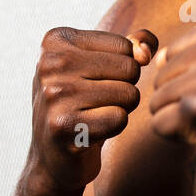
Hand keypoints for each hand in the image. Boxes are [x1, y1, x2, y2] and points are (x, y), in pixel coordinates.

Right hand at [31, 26, 157, 190]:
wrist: (53, 154)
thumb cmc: (84, 102)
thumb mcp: (103, 64)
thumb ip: (134, 44)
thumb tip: (146, 52)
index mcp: (56, 40)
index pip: (124, 46)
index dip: (122, 68)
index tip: (93, 81)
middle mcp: (50, 64)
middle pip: (129, 68)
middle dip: (125, 88)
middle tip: (97, 102)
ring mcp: (53, 95)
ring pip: (128, 94)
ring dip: (121, 109)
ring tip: (94, 115)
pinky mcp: (62, 126)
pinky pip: (119, 119)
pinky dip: (114, 128)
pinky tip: (91, 132)